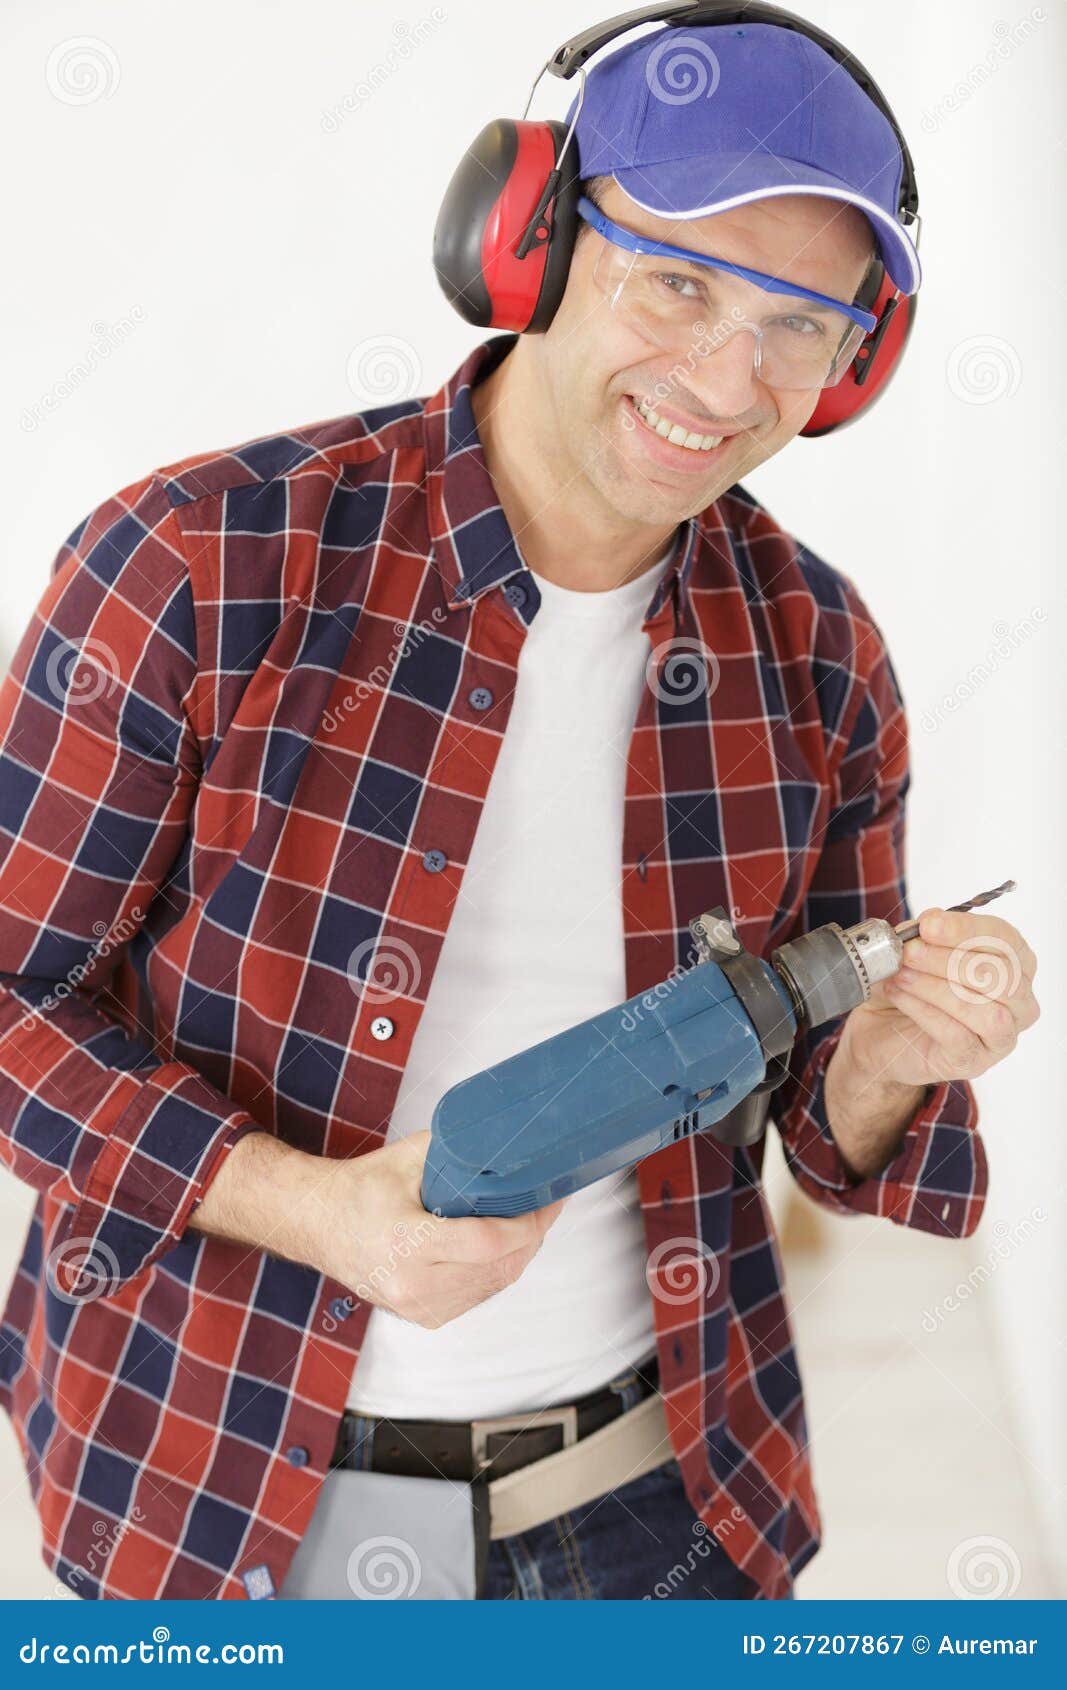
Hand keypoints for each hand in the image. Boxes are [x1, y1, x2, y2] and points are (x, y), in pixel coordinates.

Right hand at [191, 1127, 565, 1329]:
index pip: (486, 1244)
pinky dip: (498, 1270)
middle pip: (498, 1267)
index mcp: (407, 1245)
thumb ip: (458, 1150)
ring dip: (520, 1254)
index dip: (525, 1224)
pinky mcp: (425, 1316)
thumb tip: (506, 1140)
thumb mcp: (408, 1158)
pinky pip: (478, 1295)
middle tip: (547, 1202)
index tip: (546, 1198)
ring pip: (494, 1285)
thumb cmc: (361, 1188)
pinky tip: (505, 1245)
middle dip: (532, 1234)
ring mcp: (419, 1307)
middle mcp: (413, 1286)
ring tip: (531, 1218)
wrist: (319, 1224)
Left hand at [839, 905, 1039, 1090]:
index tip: (928, 924)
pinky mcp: (975, 1061)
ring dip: (937, 988)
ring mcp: (1001, 1037)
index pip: (1005, 940)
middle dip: (950, 959)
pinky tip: (900, 996)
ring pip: (987, 1012)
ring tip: (901, 975)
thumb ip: (924, 935)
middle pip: (1002, 976)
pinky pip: (957, 1036)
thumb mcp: (912, 952)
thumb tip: (929, 922)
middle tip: (909, 951)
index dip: (966, 929)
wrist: (879, 1033)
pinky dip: (924, 1011)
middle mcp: (1019, 1002)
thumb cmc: (908, 987)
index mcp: (1014, 964)